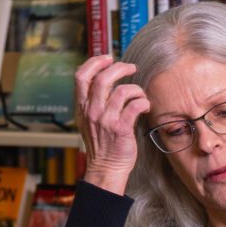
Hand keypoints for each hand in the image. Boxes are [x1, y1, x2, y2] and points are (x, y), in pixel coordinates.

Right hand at [75, 55, 150, 193]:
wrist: (105, 168)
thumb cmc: (101, 143)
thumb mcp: (88, 119)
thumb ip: (93, 100)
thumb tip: (105, 77)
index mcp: (82, 106)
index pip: (81, 76)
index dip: (94, 62)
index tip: (107, 58)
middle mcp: (92, 111)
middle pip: (102, 78)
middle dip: (119, 68)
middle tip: (131, 68)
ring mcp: (106, 120)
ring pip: (122, 91)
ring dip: (135, 89)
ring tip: (139, 95)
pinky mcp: (121, 129)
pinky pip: (135, 106)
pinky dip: (143, 102)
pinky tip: (145, 107)